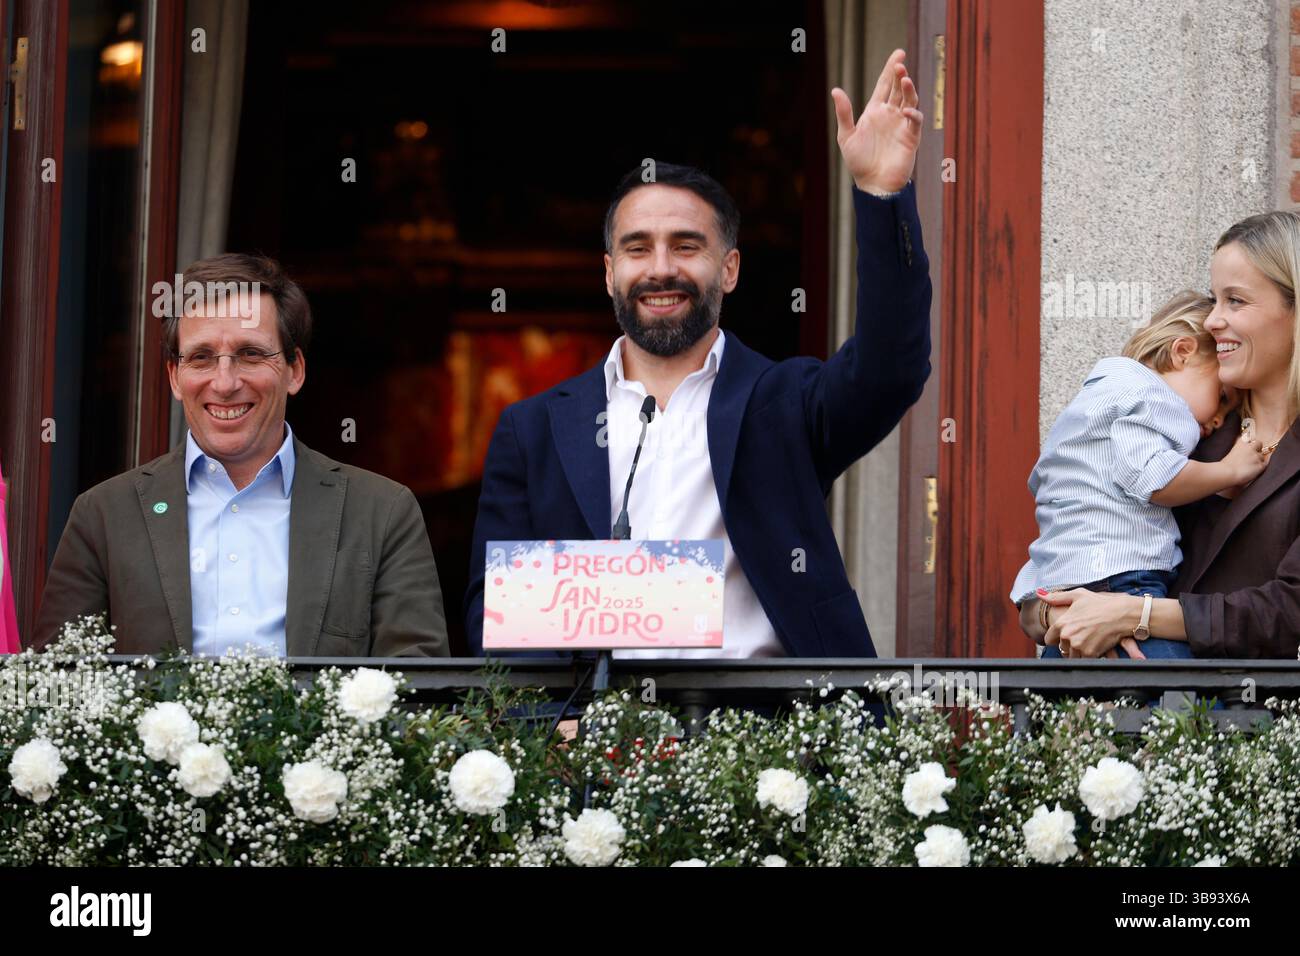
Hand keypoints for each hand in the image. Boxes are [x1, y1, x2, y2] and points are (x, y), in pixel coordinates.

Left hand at [831, 49, 922, 195]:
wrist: (873, 185)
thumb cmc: (859, 162)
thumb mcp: (846, 136)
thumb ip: (843, 113)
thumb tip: (835, 89)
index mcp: (875, 111)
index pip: (884, 85)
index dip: (891, 69)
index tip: (899, 53)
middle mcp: (890, 115)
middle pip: (898, 88)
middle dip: (900, 74)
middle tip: (900, 62)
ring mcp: (902, 124)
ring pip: (909, 100)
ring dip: (908, 89)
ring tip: (904, 78)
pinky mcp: (911, 137)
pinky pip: (915, 120)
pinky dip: (913, 114)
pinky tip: (905, 111)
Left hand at [1039, 589, 1135, 657]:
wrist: (1123, 614)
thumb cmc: (1101, 603)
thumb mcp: (1078, 595)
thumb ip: (1057, 597)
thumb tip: (1040, 594)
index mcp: (1062, 623)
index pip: (1049, 639)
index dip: (1056, 638)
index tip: (1063, 636)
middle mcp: (1067, 636)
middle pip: (1061, 648)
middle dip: (1068, 644)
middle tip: (1080, 637)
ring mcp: (1079, 646)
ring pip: (1071, 655)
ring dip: (1077, 652)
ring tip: (1088, 642)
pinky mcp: (1090, 654)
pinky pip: (1083, 660)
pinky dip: (1088, 655)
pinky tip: (1095, 646)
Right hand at [1220, 431, 1268, 485]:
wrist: (1227, 473)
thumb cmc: (1225, 466)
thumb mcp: (1230, 453)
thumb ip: (1238, 449)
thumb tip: (1241, 451)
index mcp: (1241, 443)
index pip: (1248, 437)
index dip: (1249, 443)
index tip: (1248, 447)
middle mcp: (1250, 447)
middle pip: (1259, 443)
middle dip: (1258, 448)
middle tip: (1253, 456)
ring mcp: (1256, 456)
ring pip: (1262, 456)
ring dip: (1258, 460)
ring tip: (1250, 467)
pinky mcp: (1260, 465)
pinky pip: (1264, 464)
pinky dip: (1260, 467)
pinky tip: (1253, 471)